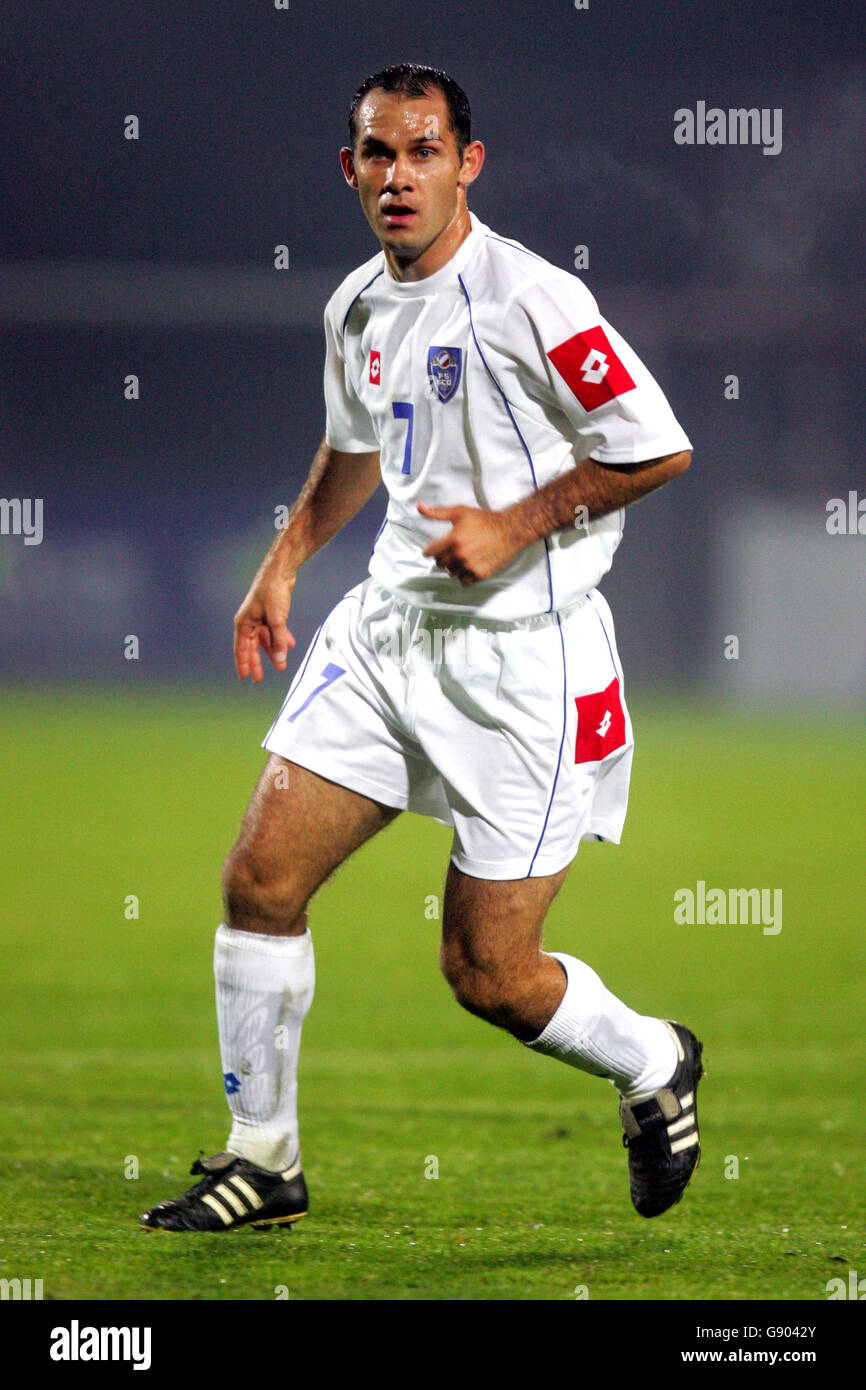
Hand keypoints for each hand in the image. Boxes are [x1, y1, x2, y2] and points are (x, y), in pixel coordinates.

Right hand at [233, 565, 297, 681]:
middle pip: (252, 647)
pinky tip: (289, 645)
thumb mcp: (277, 620)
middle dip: (257, 662)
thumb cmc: (272, 592)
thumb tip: (280, 661)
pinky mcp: (270, 613)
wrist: (280, 572)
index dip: (243, 663)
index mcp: (244, 623)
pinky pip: (274, 630)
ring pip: (265, 640)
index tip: (244, 677)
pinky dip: (280, 638)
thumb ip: (278, 641)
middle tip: (258, 679)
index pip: (241, 649)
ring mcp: (259, 617)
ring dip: (273, 651)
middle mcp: (249, 621)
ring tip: (279, 666)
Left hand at [418, 502, 519, 583]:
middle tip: (451, 550)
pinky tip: (468, 565)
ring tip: (461, 557)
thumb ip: (437, 512)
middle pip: (440, 563)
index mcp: (453, 539)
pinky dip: (464, 575)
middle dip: (442, 557)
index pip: (430, 552)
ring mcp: (470, 566)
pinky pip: (463, 581)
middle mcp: (460, 554)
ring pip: (451, 573)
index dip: (429, 549)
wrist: (509, 530)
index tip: (432, 549)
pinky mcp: (480, 574)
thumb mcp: (459, 511)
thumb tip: (420, 507)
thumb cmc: (485, 520)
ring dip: (453, 566)